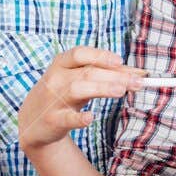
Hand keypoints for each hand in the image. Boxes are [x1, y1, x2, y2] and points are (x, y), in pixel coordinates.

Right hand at [18, 46, 143, 152]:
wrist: (34, 121)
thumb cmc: (64, 94)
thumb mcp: (80, 79)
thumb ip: (107, 74)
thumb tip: (141, 73)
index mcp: (61, 64)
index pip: (80, 54)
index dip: (100, 56)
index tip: (120, 61)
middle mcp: (55, 79)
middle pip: (86, 72)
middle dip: (114, 76)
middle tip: (138, 82)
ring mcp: (53, 100)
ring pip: (78, 89)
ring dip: (101, 88)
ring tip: (121, 91)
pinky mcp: (53, 120)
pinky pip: (66, 119)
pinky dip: (78, 118)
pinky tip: (90, 117)